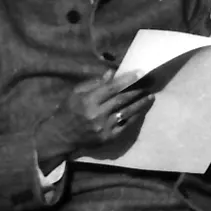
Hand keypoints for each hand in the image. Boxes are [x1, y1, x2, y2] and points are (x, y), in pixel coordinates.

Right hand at [36, 69, 153, 162]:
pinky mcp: (108, 138)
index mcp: (88, 101)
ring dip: (140, 103)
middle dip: (138, 90)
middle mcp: (97, 114)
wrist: (59, 137)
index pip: (112, 88)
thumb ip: (95, 83)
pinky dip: (135, 117)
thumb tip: (112, 73)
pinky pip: (125, 125)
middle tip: (151, 82)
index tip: (141, 72)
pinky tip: (141, 110)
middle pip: (122, 99)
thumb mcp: (76, 93)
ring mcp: (104, 127)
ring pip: (127, 112)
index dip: (127, 79)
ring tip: (151, 96)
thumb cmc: (67, 111)